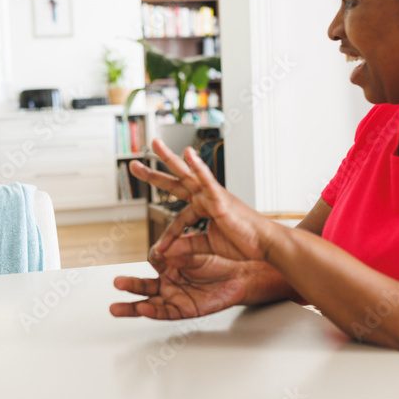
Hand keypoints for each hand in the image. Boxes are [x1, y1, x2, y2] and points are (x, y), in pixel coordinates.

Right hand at [109, 253, 249, 319]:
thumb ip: (182, 254)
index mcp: (170, 263)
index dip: (155, 256)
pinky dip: (153, 312)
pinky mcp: (185, 309)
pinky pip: (166, 312)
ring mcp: (175, 296)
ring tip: (116, 308)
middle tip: (116, 283)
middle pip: (144, 286)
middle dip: (129, 286)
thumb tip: (165, 252)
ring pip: (149, 303)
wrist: (242, 275)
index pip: (153, 260)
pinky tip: (143, 308)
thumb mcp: (199, 253)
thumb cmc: (221, 261)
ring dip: (133, 306)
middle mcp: (169, 281)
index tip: (158, 252)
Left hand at [129, 139, 273, 261]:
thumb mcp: (207, 248)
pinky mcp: (221, 199)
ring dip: (170, 158)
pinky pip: (207, 180)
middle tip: (134, 163)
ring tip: (155, 144)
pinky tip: (188, 154)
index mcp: (203, 207)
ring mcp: (212, 195)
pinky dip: (198, 167)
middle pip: (175, 181)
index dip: (167, 234)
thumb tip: (165, 254)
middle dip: (154, 172)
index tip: (157, 251)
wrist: (264, 245)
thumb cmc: (243, 243)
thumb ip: (187, 247)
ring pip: (187, 173)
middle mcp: (205, 197)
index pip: (178, 216)